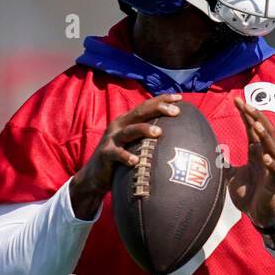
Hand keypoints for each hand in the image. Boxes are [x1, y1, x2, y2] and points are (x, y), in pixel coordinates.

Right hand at [69, 95, 182, 218]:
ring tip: (159, 132)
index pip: (146, 106)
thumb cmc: (120, 160)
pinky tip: (136, 161)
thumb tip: (174, 136)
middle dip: (158, 109)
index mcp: (127, 121)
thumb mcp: (133, 144)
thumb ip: (147, 137)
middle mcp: (119, 126)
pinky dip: (126, 157)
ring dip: (144, 130)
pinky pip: (116, 154)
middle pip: (140, 113)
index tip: (180, 98)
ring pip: (129, 131)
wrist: (94, 176)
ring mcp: (111, 139)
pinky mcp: (105, 154)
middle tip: (176, 111)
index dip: (162, 100)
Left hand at [229, 98, 274, 248]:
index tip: (236, 100)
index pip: (252, 129)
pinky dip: (271, 164)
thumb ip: (225, 164)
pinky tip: (265, 158)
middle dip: (255, 117)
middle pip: (263, 132)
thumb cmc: (249, 195)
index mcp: (257, 153)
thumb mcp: (232, 177)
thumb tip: (213, 153)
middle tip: (245, 104)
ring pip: (271, 147)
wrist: (260, 216)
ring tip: (256, 124)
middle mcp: (266, 157)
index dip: (246, 115)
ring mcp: (273, 169)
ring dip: (264, 135)